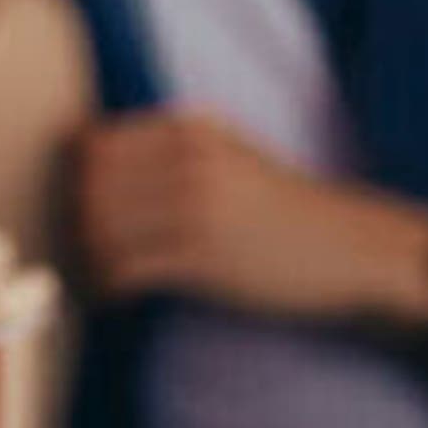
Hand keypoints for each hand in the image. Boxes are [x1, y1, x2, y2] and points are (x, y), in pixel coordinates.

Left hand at [73, 108, 420, 323]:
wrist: (353, 252)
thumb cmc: (285, 213)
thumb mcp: (230, 157)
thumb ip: (169, 151)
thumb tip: (88, 158)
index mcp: (191, 129)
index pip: (93, 144)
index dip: (74, 183)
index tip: (77, 212)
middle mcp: (188, 159)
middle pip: (88, 187)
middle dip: (74, 223)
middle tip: (81, 253)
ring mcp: (196, 207)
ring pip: (98, 228)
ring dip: (88, 259)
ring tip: (98, 279)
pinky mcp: (203, 257)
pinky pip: (125, 270)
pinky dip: (109, 287)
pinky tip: (117, 298)